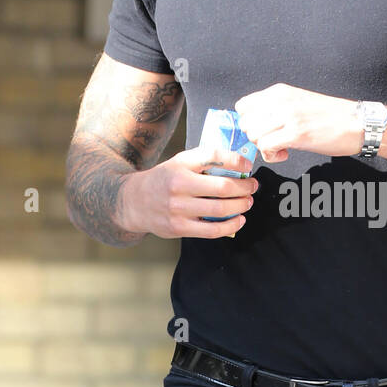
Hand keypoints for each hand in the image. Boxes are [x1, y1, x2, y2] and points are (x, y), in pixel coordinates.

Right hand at [118, 146, 258, 238]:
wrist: (134, 201)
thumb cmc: (164, 179)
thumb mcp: (179, 162)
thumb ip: (204, 161)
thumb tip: (238, 166)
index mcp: (180, 164)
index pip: (213, 155)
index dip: (235, 160)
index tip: (247, 166)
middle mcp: (179, 184)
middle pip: (222, 187)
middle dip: (245, 187)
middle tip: (252, 186)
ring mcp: (178, 208)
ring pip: (220, 209)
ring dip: (241, 206)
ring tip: (247, 202)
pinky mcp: (179, 227)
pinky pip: (212, 230)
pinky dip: (231, 226)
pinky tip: (239, 220)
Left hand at [234, 83, 364, 160]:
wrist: (358, 123)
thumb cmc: (331, 116)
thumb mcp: (298, 102)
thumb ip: (276, 109)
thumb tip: (256, 123)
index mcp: (280, 91)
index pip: (243, 105)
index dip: (249, 122)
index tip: (263, 130)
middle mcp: (281, 100)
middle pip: (245, 122)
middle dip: (255, 136)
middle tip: (272, 141)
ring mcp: (288, 116)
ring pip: (252, 134)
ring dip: (263, 146)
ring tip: (280, 147)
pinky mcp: (296, 133)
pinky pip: (265, 146)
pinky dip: (271, 155)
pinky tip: (285, 153)